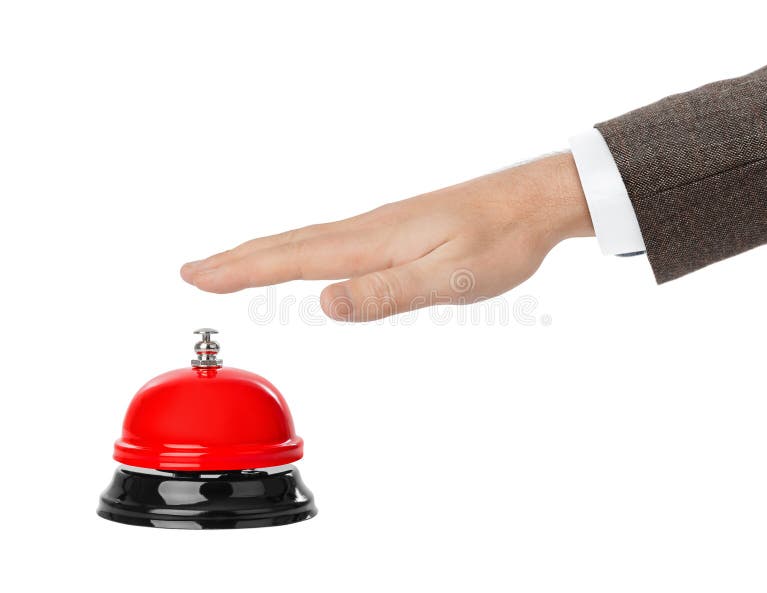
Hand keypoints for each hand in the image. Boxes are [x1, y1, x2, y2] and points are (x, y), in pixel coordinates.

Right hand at [180, 153, 592, 320]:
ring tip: (231, 266)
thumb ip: (387, 293)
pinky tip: (303, 257)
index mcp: (374, 243)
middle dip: (237, 260)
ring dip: (263, 254)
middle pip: (289, 245)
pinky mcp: (395, 229)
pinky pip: (332, 241)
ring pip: (308, 242)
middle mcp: (368, 230)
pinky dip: (299, 250)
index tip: (198, 276)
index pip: (293, 259)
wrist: (531, 201)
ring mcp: (380, 227)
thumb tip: (325, 302)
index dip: (241, 269)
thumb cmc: (498, 240)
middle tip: (193, 272)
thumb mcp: (450, 277)